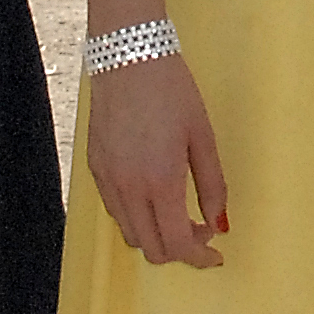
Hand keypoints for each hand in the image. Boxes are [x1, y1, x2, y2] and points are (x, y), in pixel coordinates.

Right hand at [83, 54, 224, 268]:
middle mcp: (128, 188)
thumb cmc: (172, 90)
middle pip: (151, 249)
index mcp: (160, 182)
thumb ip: (212, 185)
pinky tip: (153, 196)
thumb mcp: (202, 136)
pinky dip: (136, 217)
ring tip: (178, 215)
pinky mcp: (94, 167)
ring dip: (156, 236)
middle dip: (179, 251)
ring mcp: (107, 179)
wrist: (128, 55)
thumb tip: (219, 222)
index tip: (215, 254)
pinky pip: (115, 210)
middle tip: (201, 232)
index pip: (177, 244)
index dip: (200, 258)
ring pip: (130, 234)